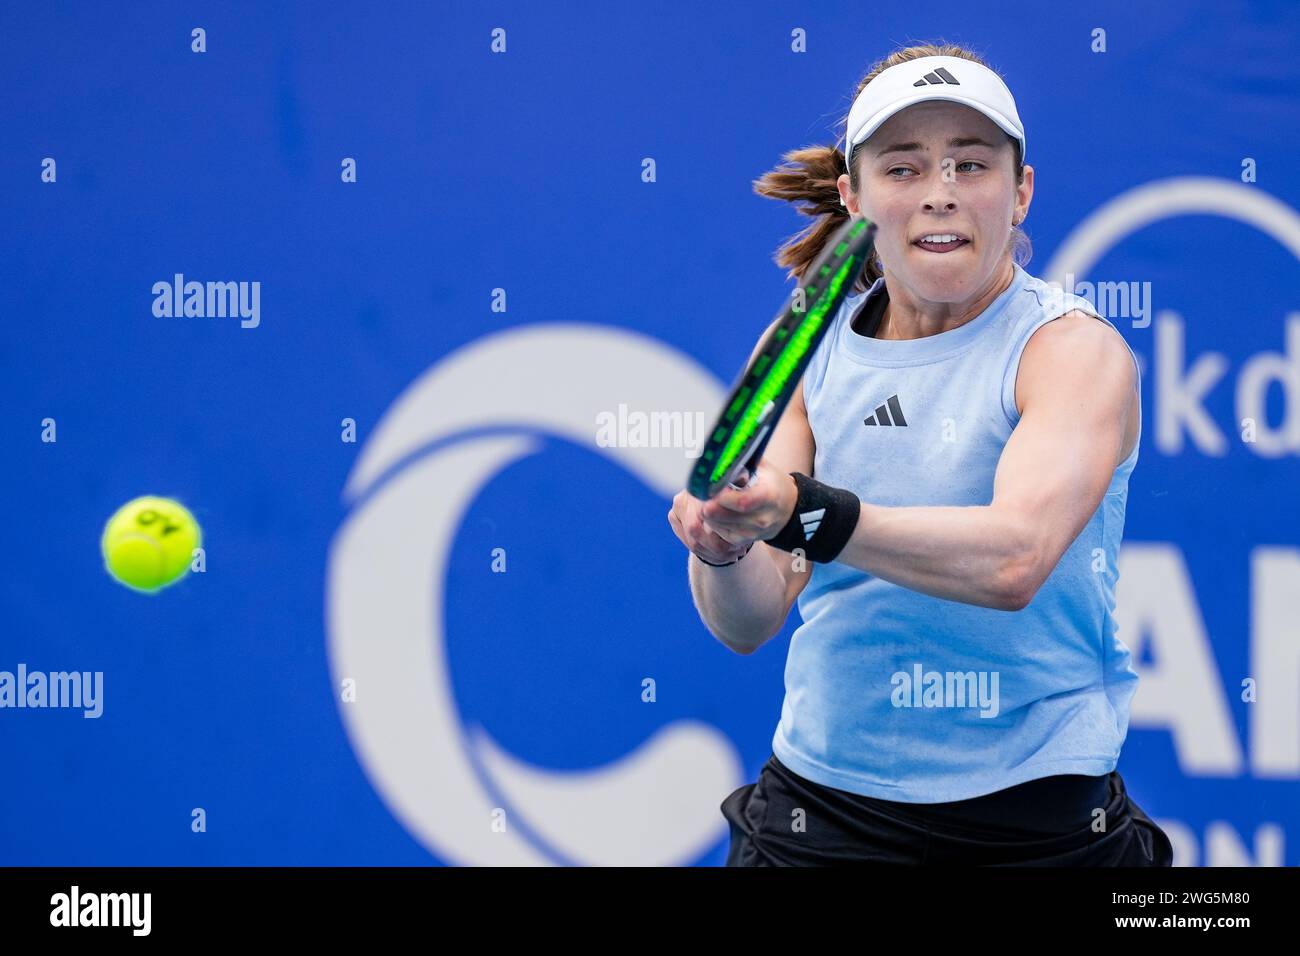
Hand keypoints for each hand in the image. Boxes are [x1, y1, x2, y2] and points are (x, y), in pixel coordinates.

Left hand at [672, 461, 796, 556]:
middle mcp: (762, 517)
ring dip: (707, 512)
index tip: (709, 487)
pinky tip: (712, 510)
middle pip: (726, 515)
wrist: (786, 508)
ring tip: (705, 499)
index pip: (743, 501)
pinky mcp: (744, 540)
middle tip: (698, 492)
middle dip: (707, 504)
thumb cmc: (770, 482)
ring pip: (718, 525)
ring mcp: (753, 532)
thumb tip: (717, 453)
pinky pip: (719, 533)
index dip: (722, 497)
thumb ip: (741, 460)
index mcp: (768, 495)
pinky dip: (712, 522)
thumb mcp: (761, 466)